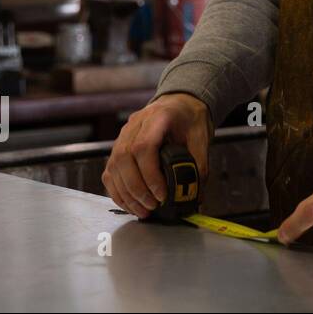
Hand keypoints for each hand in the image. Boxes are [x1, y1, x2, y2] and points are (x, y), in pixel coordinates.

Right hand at [102, 93, 211, 217]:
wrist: (180, 102)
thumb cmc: (190, 118)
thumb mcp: (201, 137)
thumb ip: (199, 164)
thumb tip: (195, 196)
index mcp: (158, 117)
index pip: (144, 146)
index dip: (149, 174)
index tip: (161, 194)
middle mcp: (135, 125)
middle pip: (124, 158)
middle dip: (136, 188)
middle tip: (152, 207)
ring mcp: (123, 135)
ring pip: (114, 166)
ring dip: (126, 193)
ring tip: (142, 210)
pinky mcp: (118, 147)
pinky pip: (111, 171)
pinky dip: (117, 190)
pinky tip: (130, 203)